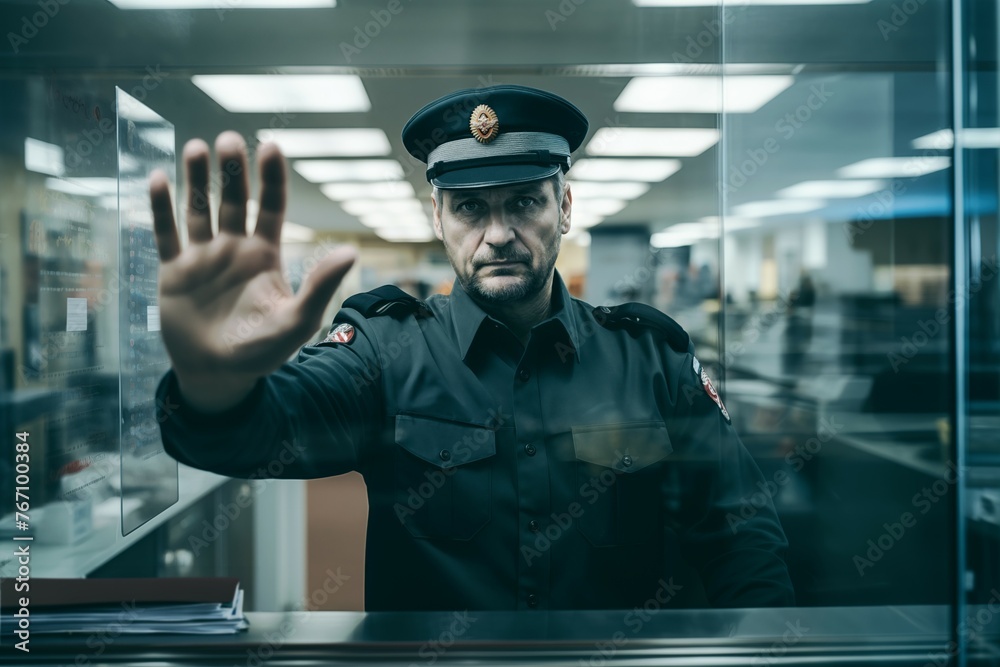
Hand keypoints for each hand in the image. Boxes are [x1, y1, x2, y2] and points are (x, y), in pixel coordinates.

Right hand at [150, 132, 355, 410]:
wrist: (219, 376)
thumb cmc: (262, 352)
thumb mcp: (296, 321)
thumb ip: (320, 287)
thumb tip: (350, 252)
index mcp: (264, 255)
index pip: (269, 206)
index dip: (270, 177)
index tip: (270, 146)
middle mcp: (233, 249)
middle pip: (232, 199)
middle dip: (231, 170)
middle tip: (229, 140)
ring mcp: (202, 258)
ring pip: (198, 209)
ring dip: (197, 179)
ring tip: (198, 148)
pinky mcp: (174, 271)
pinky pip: (166, 234)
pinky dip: (161, 208)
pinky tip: (158, 178)